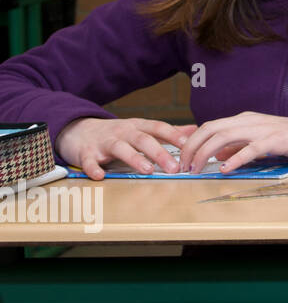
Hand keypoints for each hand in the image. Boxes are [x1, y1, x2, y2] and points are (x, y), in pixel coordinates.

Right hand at [56, 117, 198, 180]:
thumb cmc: (117, 133)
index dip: (174, 135)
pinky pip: (90, 161)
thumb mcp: (141, 128)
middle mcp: (123, 132)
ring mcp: (104, 142)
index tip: (190, 145)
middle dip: (160, 153)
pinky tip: (100, 176)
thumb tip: (195, 129)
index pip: (159, 128)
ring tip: (148, 170)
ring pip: (121, 148)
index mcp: (138, 126)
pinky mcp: (86, 153)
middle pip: (143, 140)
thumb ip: (167, 131)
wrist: (78, 131)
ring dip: (135, 159)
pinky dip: (94, 168)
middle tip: (174, 167)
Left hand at [178, 112, 287, 173]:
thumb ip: (235, 145)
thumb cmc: (282, 138)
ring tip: (197, 168)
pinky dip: (235, 158)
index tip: (180, 156)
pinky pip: (250, 149)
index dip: (191, 140)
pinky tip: (225, 168)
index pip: (208, 126)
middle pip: (211, 129)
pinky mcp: (273, 141)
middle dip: (192, 146)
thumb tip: (216, 155)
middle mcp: (246, 121)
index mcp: (240, 120)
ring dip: (206, 153)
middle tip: (183, 165)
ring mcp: (259, 129)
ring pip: (224, 136)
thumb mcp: (254, 139)